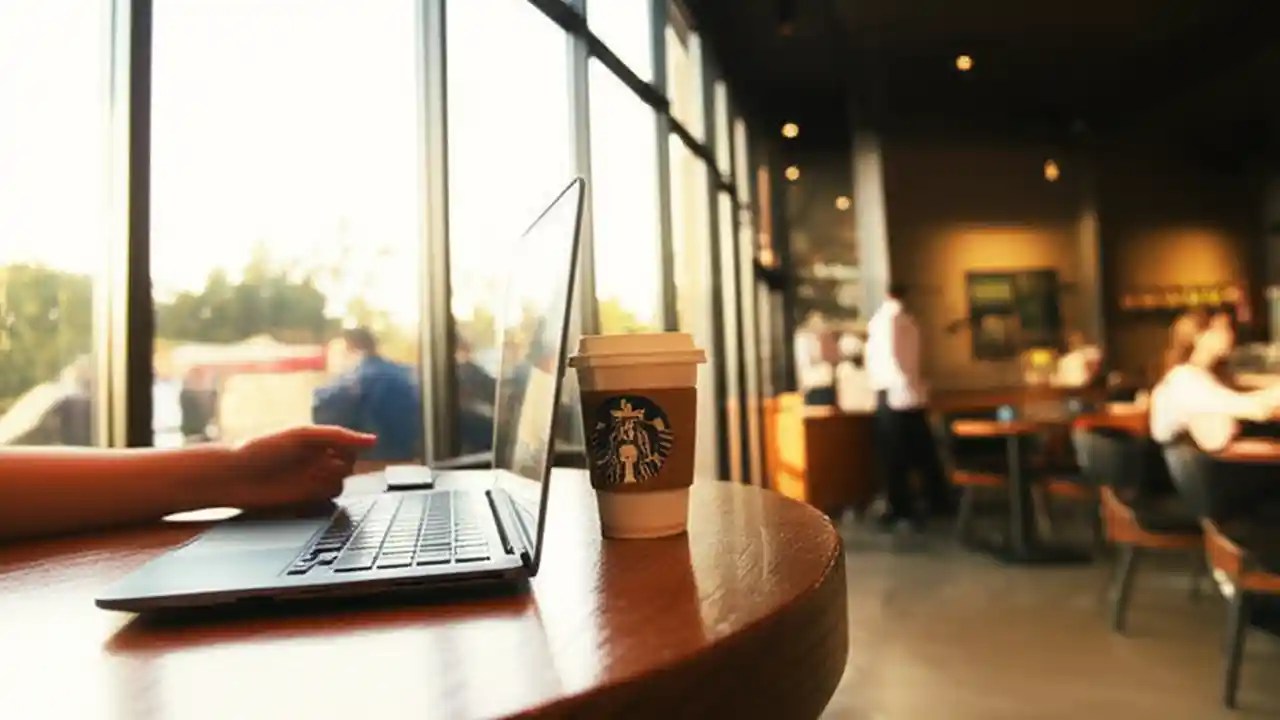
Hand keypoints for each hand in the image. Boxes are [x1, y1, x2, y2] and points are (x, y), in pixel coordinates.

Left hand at [221, 426, 376, 510]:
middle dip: (341, 466)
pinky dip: (324, 496)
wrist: (231, 477)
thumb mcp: (302, 436)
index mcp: (316, 440)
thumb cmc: (262, 449)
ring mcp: (311, 479)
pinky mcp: (305, 499)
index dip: (348, 448)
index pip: (349, 445)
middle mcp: (316, 459)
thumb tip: (373, 441)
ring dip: (331, 481)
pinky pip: (328, 499)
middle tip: (318, 465)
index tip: (333, 450)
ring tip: (307, 477)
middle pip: (349, 465)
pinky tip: (306, 491)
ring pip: (341, 483)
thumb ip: (338, 436)